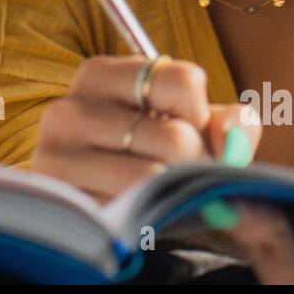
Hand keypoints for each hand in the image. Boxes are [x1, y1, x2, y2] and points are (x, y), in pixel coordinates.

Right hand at [32, 55, 262, 204]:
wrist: (85, 204)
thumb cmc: (141, 156)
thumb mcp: (184, 126)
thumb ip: (224, 123)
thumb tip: (234, 134)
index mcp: (101, 75)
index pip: (184, 82)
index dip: (201, 116)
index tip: (187, 130)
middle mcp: (71, 109)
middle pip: (177, 139)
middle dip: (194, 165)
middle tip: (178, 174)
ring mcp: (58, 156)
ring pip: (155, 179)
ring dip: (172, 195)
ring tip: (157, 194)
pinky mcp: (62, 201)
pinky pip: (130, 212)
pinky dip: (146, 218)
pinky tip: (136, 211)